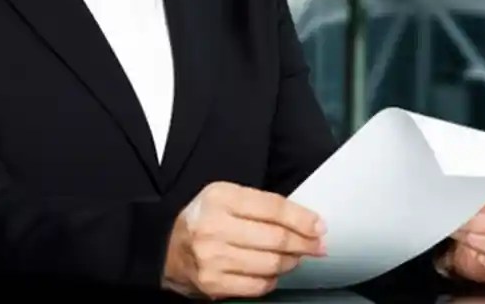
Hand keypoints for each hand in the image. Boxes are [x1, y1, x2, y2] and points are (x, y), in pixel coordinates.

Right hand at [161, 181, 326, 299]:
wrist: (164, 248)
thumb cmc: (205, 220)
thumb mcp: (228, 198)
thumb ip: (263, 206)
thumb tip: (308, 223)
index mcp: (220, 198)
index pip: (274, 208)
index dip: (303, 219)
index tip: (320, 226)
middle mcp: (214, 227)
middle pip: (276, 238)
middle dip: (305, 243)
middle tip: (318, 246)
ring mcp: (212, 258)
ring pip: (271, 264)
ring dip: (292, 262)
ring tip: (296, 257)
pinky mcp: (212, 284)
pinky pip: (257, 286)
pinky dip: (272, 280)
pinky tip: (273, 272)